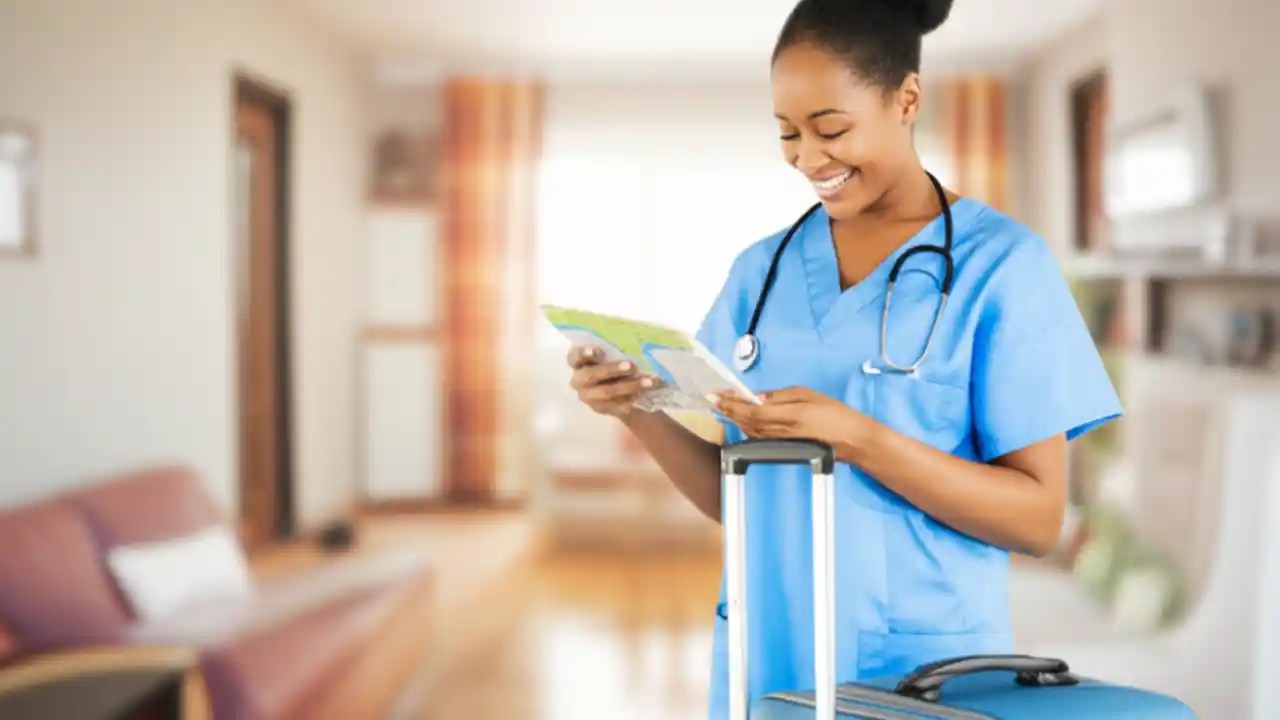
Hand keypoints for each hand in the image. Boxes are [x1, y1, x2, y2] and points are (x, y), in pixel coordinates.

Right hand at [566, 346, 659, 418]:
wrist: (621, 388)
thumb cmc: (614, 361)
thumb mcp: (612, 354)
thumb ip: (614, 351)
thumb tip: (635, 344)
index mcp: (578, 362)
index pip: (574, 357)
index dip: (583, 354)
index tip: (597, 351)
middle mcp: (579, 380)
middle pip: (591, 375)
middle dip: (612, 370)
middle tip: (631, 366)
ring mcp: (589, 397)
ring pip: (607, 392)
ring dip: (630, 386)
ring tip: (650, 381)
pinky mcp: (601, 409)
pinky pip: (617, 405)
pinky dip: (633, 398)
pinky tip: (647, 393)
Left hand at [712, 386, 871, 449]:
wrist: (852, 440)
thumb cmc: (834, 413)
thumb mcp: (808, 395)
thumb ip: (780, 396)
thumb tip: (757, 396)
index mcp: (787, 415)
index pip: (750, 410)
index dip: (730, 403)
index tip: (714, 395)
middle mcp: (780, 431)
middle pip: (745, 421)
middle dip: (727, 409)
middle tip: (712, 398)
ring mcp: (781, 442)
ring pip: (749, 430)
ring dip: (734, 418)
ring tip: (722, 406)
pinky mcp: (784, 447)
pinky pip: (758, 436)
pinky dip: (746, 427)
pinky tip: (741, 420)